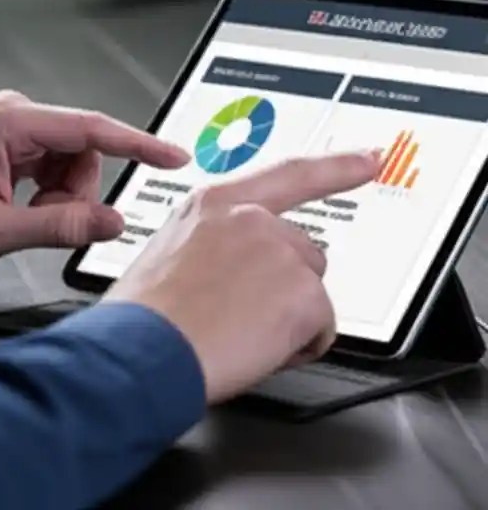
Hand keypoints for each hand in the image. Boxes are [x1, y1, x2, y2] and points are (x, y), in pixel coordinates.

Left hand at [0, 91, 190, 273]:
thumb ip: (57, 227)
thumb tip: (110, 221)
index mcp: (8, 124)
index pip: (91, 129)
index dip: (138, 144)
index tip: (173, 156)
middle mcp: (14, 118)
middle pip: (86, 153)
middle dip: (76, 194)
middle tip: (43, 221)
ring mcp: (16, 131)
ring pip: (75, 166)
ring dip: (63, 199)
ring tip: (24, 218)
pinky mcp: (17, 147)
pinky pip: (58, 172)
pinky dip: (51, 198)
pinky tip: (22, 211)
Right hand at [104, 149, 381, 402]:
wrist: (140, 351)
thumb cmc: (141, 317)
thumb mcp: (167, 258)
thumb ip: (211, 249)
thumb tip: (231, 275)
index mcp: (212, 205)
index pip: (289, 175)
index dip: (335, 166)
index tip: (368, 159)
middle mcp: (250, 218)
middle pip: (303, 255)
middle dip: (285, 290)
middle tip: (237, 318)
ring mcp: (281, 251)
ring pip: (311, 295)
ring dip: (286, 320)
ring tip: (233, 333)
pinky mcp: (303, 291)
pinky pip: (320, 331)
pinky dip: (294, 349)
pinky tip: (250, 348)